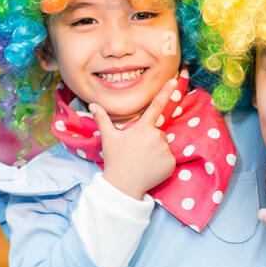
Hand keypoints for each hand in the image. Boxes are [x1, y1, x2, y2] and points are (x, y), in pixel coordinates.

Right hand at [89, 75, 179, 200]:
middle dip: (150, 139)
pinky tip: (150, 169)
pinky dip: (162, 163)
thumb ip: (103, 120)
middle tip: (137, 152)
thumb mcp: (109, 139)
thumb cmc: (115, 160)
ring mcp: (165, 151)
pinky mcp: (171, 164)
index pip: (156, 105)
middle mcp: (157, 137)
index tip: (173, 80)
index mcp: (143, 128)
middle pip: (157, 132)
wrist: (124, 186)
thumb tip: (92, 105)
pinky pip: (169, 159)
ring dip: (156, 151)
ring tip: (143, 161)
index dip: (166, 92)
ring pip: (163, 146)